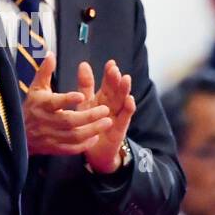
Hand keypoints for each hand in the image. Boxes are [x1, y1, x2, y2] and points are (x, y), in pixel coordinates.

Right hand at [22, 54, 112, 156]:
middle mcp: (45, 122)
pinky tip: (96, 137)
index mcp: (41, 105)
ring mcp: (49, 137)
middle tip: (106, 110)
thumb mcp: (36, 88)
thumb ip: (44, 71)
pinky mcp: (53, 148)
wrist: (18, 135)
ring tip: (108, 122)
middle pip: (69, 121)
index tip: (82, 95)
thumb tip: (51, 53)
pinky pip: (71, 149)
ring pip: (73, 136)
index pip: (54, 103)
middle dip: (89, 116)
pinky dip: (84, 145)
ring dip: (92, 130)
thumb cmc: (31, 107)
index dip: (67, 100)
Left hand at [78, 60, 136, 174]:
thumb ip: (86, 86)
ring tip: (126, 79)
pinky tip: (130, 100)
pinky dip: (128, 108)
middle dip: (115, 80)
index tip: (111, 63)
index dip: (109, 74)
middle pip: (115, 90)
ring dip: (124, 90)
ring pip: (121, 100)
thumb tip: (84, 64)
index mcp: (102, 98)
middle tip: (115, 69)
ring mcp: (117, 115)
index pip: (107, 83)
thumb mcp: (85, 104)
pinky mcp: (120, 127)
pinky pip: (125, 117)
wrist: (94, 151)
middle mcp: (111, 104)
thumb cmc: (89, 125)